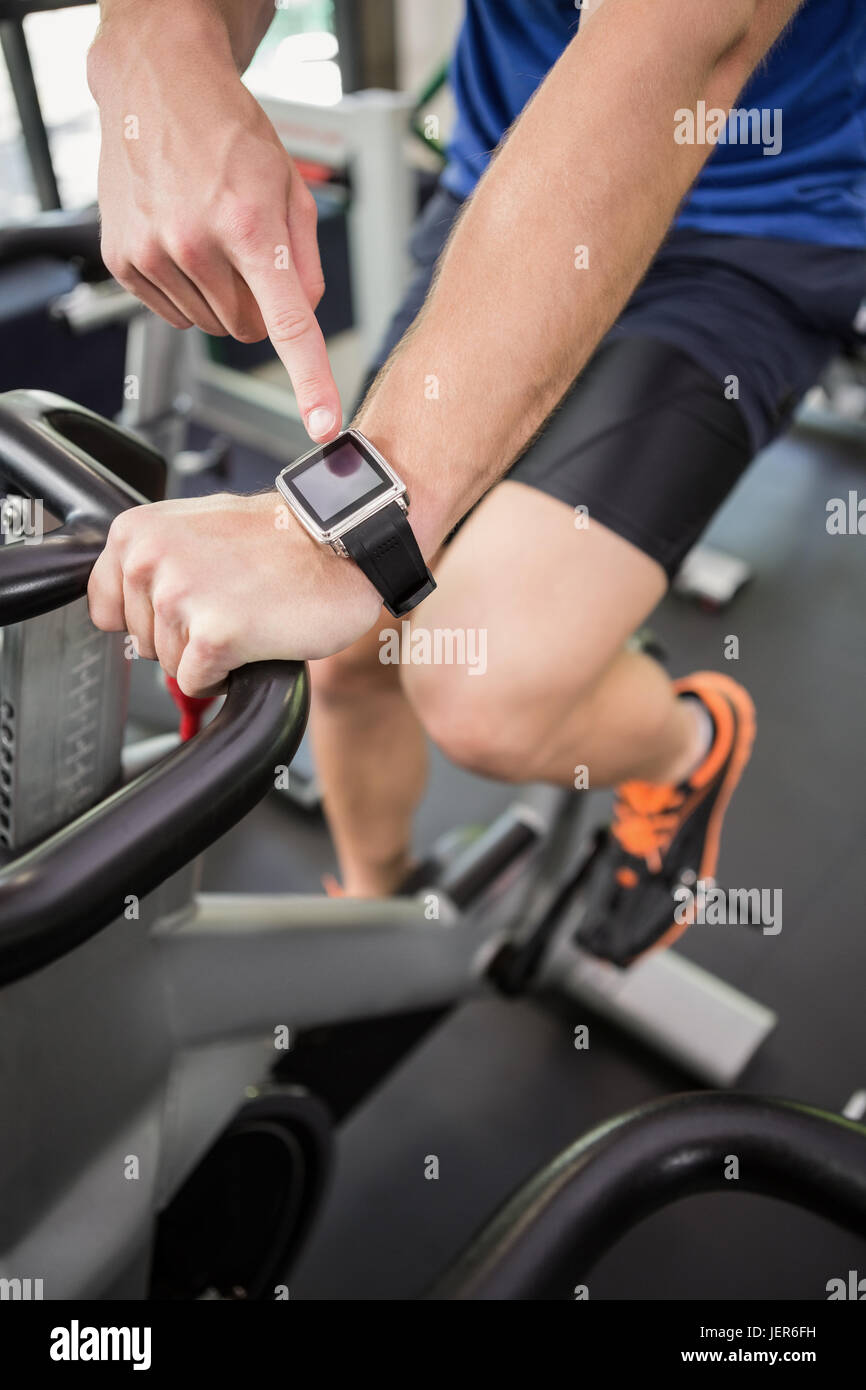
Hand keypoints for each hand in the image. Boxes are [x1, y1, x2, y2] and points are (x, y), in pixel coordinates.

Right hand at [87, 3, 340, 441]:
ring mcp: (153, 255)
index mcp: (249, 225)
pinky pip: (176, 313)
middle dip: (260, 307)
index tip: (323, 422)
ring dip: (222, 297)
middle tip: (251, 255)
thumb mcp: (291, 188)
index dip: (311, 381)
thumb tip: (305, 317)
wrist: (157, 88)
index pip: (288, 323)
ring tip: (212, 237)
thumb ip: (306, 263)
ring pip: (212, 326)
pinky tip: (183, 245)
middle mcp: (195, 244)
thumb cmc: (230, 134)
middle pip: (249, 331)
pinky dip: (188, 291)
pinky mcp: (125, 262)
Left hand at [87, 494, 381, 694]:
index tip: (187, 605)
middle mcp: (150, 559)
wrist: (343, 544)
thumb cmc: (282, 540)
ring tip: (245, 615)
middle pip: (139, 640)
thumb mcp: (196, 529)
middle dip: (181, 635)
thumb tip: (128, 617)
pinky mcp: (215, 636)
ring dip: (206, 653)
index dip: (148, 617)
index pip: (105, 607)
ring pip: (168, 664)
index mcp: (138, 531)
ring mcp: (181, 597)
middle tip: (228, 602)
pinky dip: (224, 676)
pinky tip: (251, 641)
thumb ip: (154, 562)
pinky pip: (196, 684)